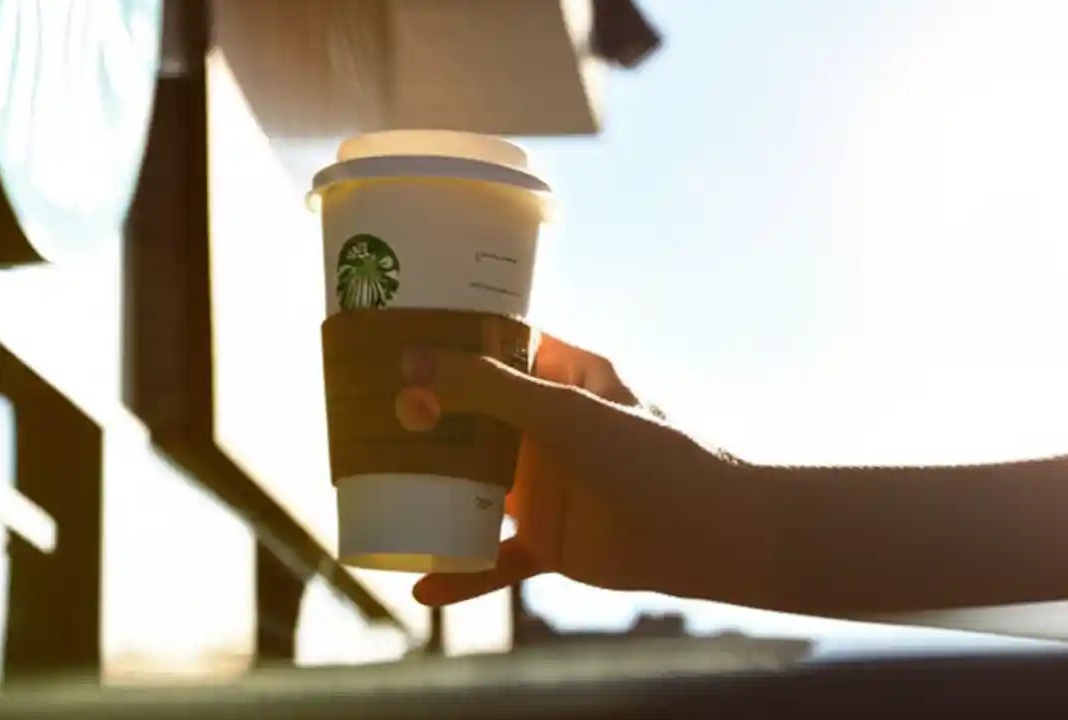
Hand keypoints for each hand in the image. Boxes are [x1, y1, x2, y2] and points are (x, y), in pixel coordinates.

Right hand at [395, 335, 763, 606]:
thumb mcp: (558, 408)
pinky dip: (460, 573)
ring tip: (370, 486)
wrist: (704, 531)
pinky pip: (493, 558)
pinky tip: (421, 586)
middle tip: (363, 410)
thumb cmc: (644, 452)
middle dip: (425, 417)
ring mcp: (547, 485)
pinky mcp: (548, 539)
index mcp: (565, 376)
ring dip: (430, 490)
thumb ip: (484, 389)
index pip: (500, 345)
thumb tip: (408, 371)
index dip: (453, 339)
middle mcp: (550, 427)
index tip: (398, 332)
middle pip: (474, 417)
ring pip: (473, 485)